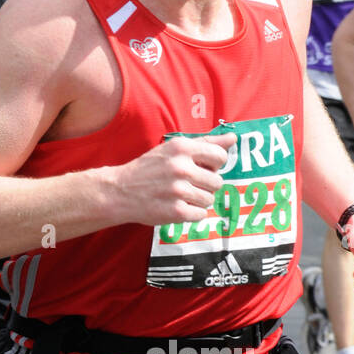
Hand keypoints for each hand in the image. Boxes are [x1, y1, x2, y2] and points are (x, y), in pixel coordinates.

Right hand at [116, 133, 236, 227]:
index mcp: (181, 148)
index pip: (220, 156)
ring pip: (210, 200)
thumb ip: (205, 143)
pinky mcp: (176, 212)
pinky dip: (192, 214)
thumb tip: (233, 139)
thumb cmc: (150, 169)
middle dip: (206, 185)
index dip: (213, 165)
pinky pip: (201, 215)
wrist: (120, 191)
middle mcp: (180, 167)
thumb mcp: (174, 149)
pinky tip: (177, 207)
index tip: (200, 168)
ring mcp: (178, 191)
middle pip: (217, 182)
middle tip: (187, 185)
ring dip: (198, 200)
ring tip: (180, 196)